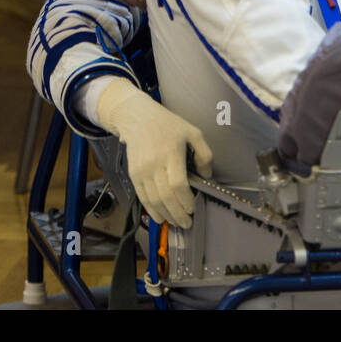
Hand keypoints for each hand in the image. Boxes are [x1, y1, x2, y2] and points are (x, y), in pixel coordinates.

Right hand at [95, 80, 213, 227]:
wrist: (137, 118)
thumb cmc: (168, 124)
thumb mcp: (193, 132)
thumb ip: (204, 154)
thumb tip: (207, 176)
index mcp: (171, 152)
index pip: (178, 184)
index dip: (186, 200)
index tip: (193, 207)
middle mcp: (154, 164)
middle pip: (166, 197)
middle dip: (178, 214)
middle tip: (187, 223)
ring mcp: (142, 171)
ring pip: (153, 200)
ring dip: (166, 215)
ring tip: (177, 222)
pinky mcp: (133, 175)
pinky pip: (142, 197)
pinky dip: (151, 211)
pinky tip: (161, 218)